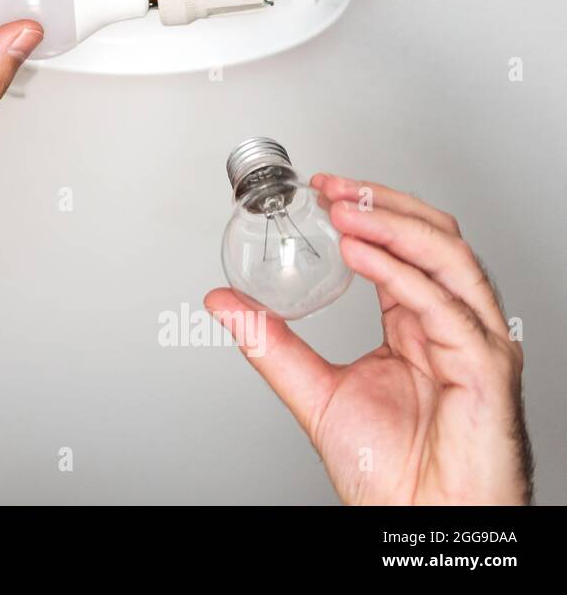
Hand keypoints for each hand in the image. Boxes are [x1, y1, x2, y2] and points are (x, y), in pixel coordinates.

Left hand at [206, 174, 530, 504]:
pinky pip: (447, 310)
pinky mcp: (486, 370)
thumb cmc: (391, 473)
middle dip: (382, 203)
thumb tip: (224, 302)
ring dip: (394, 226)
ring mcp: (474, 343)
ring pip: (448, 260)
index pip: (403, 245)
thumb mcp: (314, 391)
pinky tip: (365, 257)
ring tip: (345, 211)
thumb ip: (271, 343)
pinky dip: (404, 276)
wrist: (420, 522)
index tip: (321, 189)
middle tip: (332, 187)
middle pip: (434, 238)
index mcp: (418, 324)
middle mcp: (451, 324)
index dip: (367, 209)